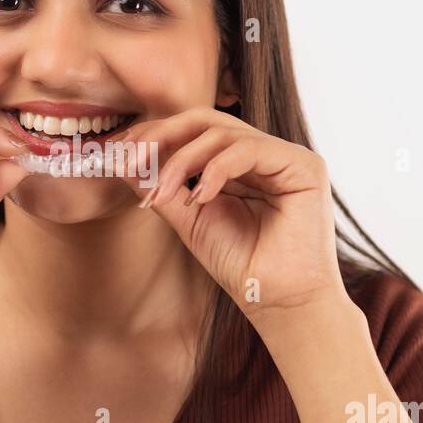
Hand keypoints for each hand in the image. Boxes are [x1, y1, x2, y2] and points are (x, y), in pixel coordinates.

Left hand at [116, 107, 353, 328]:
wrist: (278, 302)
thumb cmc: (240, 265)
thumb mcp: (189, 220)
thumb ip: (163, 188)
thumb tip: (125, 162)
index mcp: (239, 163)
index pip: (193, 131)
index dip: (154, 137)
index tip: (118, 155)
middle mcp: (263, 153)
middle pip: (205, 120)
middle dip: (161, 136)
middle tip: (130, 160)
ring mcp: (285, 156)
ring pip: (222, 132)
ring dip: (182, 160)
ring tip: (162, 194)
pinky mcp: (304, 166)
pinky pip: (249, 150)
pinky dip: (216, 170)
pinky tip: (199, 198)